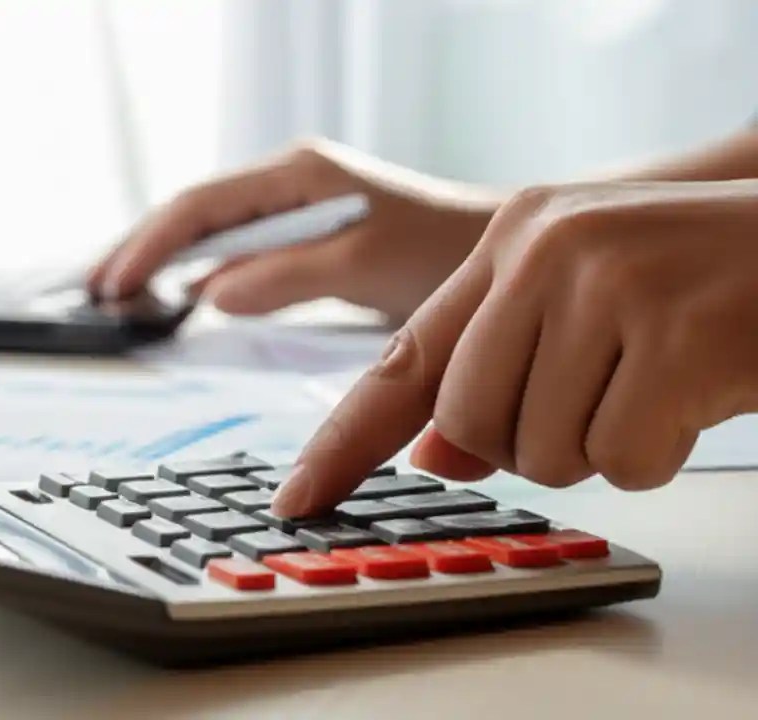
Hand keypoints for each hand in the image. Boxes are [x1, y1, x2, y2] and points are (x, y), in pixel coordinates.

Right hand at [87, 139, 500, 322]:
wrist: (499, 256)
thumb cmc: (442, 252)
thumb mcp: (361, 266)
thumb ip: (282, 276)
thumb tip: (211, 294)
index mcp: (298, 174)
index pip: (201, 205)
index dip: (152, 246)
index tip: (116, 285)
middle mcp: (290, 182)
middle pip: (194, 213)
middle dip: (142, 250)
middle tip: (95, 291)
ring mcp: (296, 208)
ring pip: (211, 233)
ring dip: (165, 263)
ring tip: (119, 295)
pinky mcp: (306, 237)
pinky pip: (238, 252)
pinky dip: (201, 275)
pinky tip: (180, 298)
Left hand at [273, 180, 757, 517]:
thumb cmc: (705, 284)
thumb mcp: (589, 309)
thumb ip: (501, 373)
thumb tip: (434, 454)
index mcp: (515, 240)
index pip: (403, 359)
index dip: (344, 440)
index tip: (299, 497)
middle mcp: (547, 250)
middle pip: (469, 424)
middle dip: (530, 442)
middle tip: (605, 393)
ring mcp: (610, 287)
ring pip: (542, 452)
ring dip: (601, 445)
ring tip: (655, 380)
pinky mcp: (675, 337)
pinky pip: (621, 464)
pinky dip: (660, 453)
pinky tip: (694, 393)